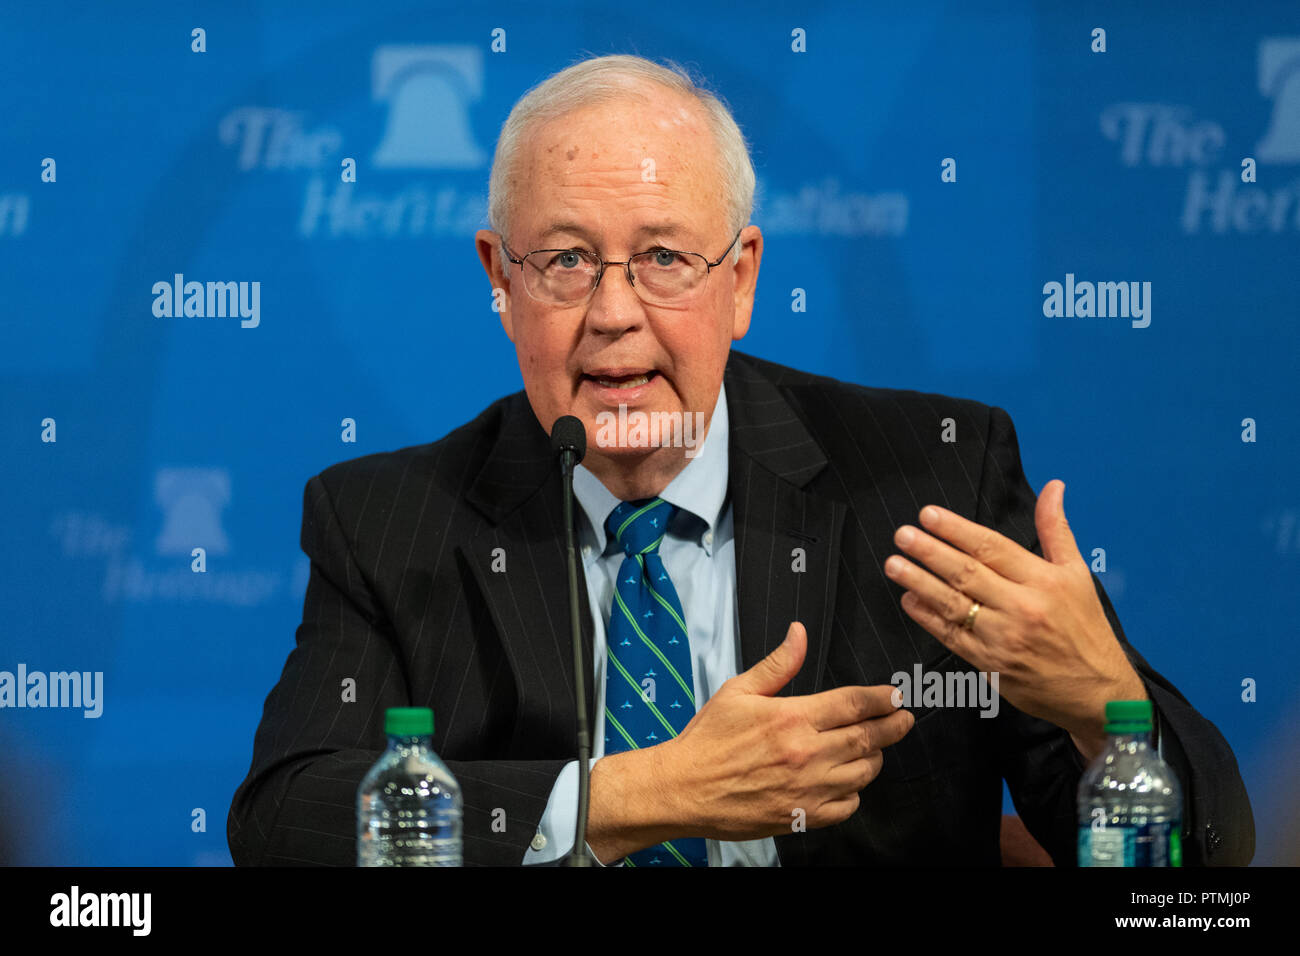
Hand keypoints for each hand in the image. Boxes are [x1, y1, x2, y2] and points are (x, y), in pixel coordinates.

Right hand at [653, 620, 915, 841]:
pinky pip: (847, 806)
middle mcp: (806, 753)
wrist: (683, 788)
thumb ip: (777, 664)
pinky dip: (855, 793)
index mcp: (792, 718)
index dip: (882, 699)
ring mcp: (807, 788)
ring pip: (863, 772)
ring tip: (875, 747)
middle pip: (868, 738)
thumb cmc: (707, 740)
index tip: (896, 696)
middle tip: (905, 719)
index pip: (853, 704)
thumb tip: (799, 633)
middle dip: (894, 726)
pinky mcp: (802, 816)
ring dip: (875, 758)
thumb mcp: (738, 691)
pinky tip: (848, 781)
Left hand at [883, 479, 1145, 751]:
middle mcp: (1022, 607)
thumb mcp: (1078, 574)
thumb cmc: (1086, 629)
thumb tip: (1053, 487)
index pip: (992, 547)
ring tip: (894, 564)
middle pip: (967, 573)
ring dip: (919, 582)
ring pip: (953, 604)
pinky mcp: (990, 664)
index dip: (957, 530)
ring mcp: (1003, 638)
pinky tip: (908, 600)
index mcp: (1043, 580)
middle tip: (902, 535)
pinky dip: (927, 618)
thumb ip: (1056, 530)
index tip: (928, 515)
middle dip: (930, 552)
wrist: (1097, 693)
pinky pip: (951, 636)